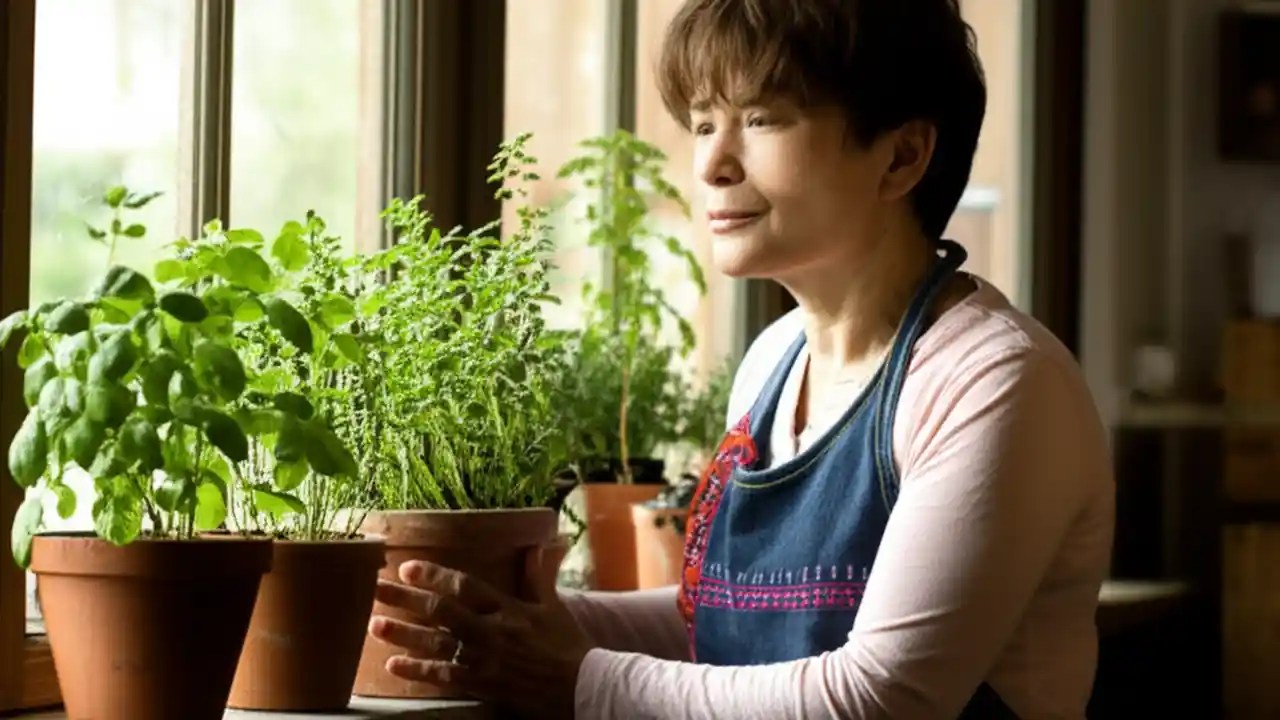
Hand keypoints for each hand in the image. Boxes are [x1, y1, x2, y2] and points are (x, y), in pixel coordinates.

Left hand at [368, 544, 593, 718]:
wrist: (584, 688)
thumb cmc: (568, 646)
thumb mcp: (554, 607)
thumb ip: (538, 576)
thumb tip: (542, 544)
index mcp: (509, 609)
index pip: (465, 586)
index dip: (434, 575)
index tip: (407, 567)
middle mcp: (493, 632)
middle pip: (441, 612)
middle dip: (406, 599)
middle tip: (375, 589)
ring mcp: (486, 661)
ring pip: (436, 644)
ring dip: (403, 634)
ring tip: (374, 624)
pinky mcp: (483, 686)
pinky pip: (444, 677)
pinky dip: (418, 671)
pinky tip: (393, 665)